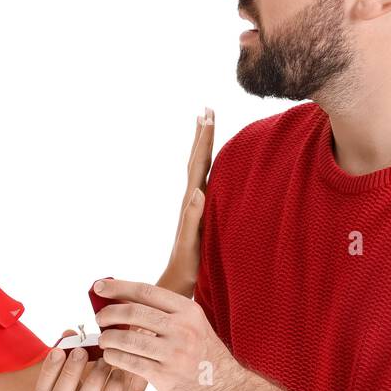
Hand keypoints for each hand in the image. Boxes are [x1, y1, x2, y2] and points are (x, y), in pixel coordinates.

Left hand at [93, 277, 242, 390]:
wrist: (223, 389)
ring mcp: (174, 353)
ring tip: (103, 339)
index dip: (118, 287)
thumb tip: (123, 300)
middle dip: (109, 313)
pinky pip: (130, 362)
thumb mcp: (192, 325)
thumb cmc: (201, 353)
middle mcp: (182, 329)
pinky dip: (114, 357)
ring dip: (108, 338)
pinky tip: (110, 356)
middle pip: (133, 313)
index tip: (99, 286)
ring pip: (128, 339)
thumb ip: (164, 313)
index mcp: (188, 311)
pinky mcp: (165, 376)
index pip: (146, 291)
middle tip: (99, 318)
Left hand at [157, 108, 214, 298]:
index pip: (198, 164)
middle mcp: (191, 199)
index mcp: (192, 201)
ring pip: (199, 168)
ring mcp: (195, 205)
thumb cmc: (187, 266)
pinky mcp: (200, 213)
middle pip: (196, 159)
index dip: (204, 140)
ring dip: (203, 146)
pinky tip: (212, 164)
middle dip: (202, 134)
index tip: (208, 116)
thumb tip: (197, 192)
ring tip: (205, 125)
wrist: (178, 281)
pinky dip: (209, 166)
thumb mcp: (190, 244)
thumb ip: (192, 220)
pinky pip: (205, 181)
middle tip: (206, 110)